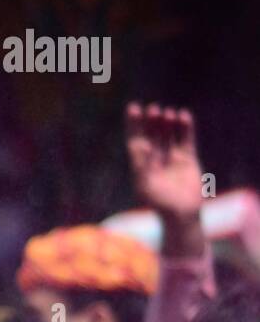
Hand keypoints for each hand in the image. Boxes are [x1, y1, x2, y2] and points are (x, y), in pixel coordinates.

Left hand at [125, 103, 205, 225]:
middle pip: (152, 134)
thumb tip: (142, 146)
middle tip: (152, 109)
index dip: (134, 124)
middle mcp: (155, 158)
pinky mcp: (187, 159)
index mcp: (140, 163)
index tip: (133, 108)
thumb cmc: (159, 203)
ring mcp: (171, 158)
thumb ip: (143, 165)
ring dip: (167, 123)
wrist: (180, 214)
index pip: (135, 139)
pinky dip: (185, 128)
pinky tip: (184, 115)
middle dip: (151, 121)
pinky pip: (185, 140)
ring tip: (167, 113)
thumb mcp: (146, 184)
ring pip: (168, 135)